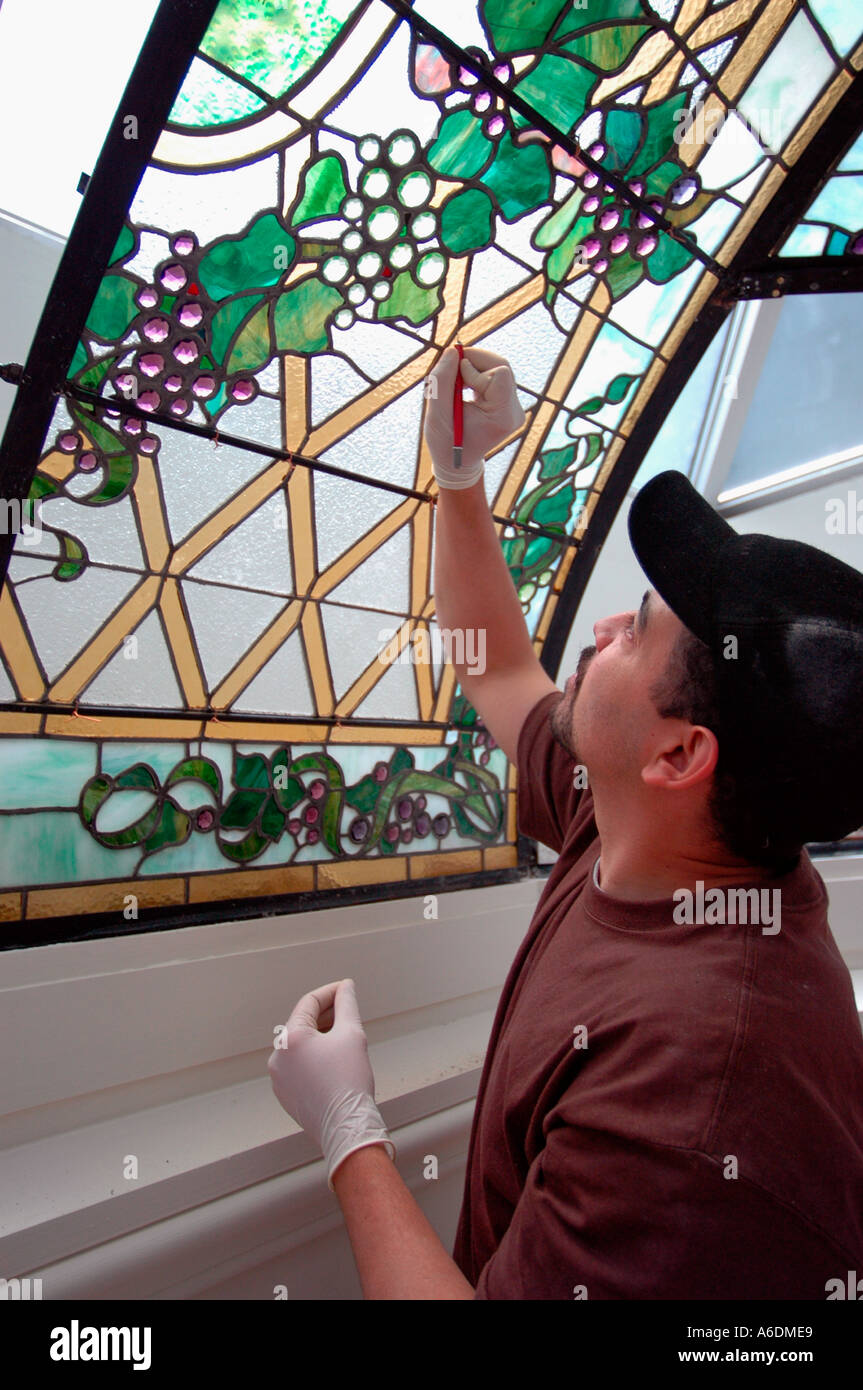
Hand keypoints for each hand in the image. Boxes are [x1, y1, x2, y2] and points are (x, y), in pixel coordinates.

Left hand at [268, 977, 394, 1189]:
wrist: (345, 1127)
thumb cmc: (349, 1081)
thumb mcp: (352, 1034)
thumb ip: (347, 1004)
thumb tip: (345, 988)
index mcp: (290, 1039)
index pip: (309, 1003)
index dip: (331, 992)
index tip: (347, 989)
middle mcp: (278, 1057)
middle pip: (303, 1023)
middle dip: (326, 1014)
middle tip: (348, 1010)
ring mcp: (278, 1078)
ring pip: (300, 1046)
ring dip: (320, 1036)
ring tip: (343, 1037)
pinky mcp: (284, 1094)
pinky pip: (298, 1066)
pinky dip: (313, 1057)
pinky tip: (333, 1061)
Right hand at [423, 345, 523, 490]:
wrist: (457, 462)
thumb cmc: (446, 444)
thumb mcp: (437, 415)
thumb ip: (442, 382)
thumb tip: (453, 351)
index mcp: (503, 417)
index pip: (499, 374)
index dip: (475, 370)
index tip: (456, 382)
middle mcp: (514, 410)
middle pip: (501, 365)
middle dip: (473, 361)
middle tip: (450, 369)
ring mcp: (513, 404)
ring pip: (497, 366)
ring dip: (472, 366)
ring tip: (454, 383)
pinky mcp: (506, 399)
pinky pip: (494, 372)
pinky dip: (475, 372)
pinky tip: (462, 385)